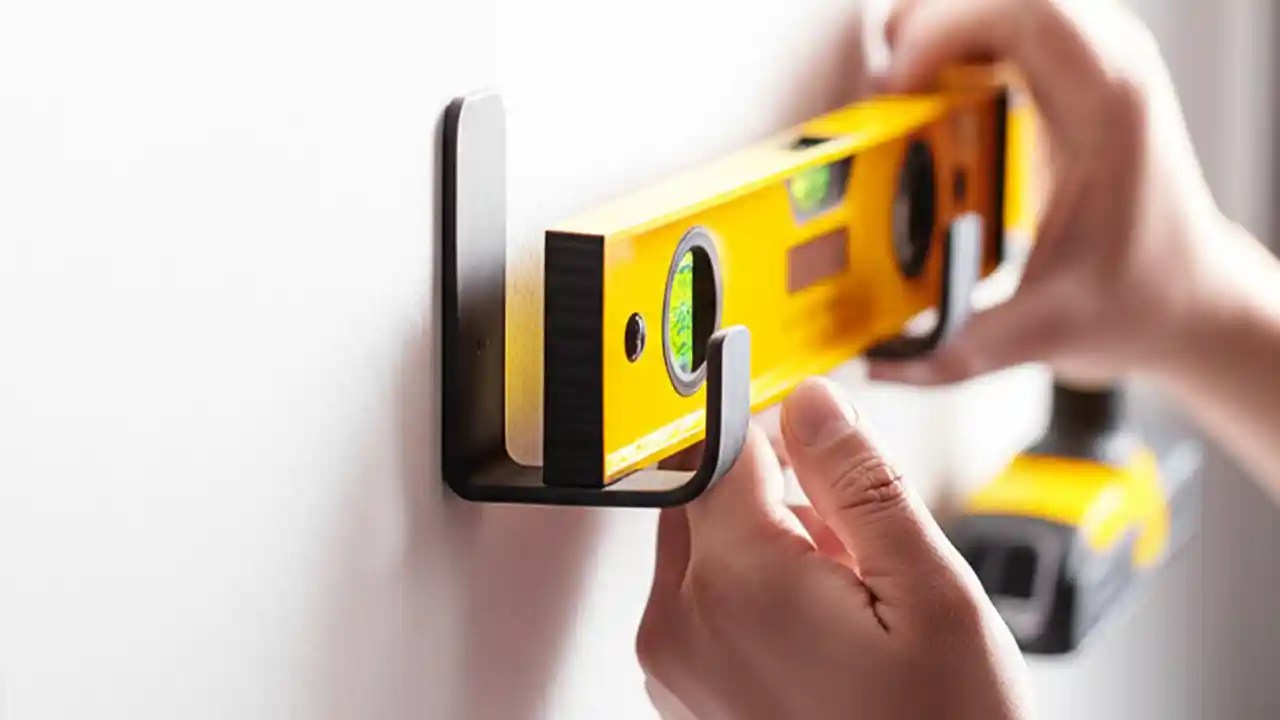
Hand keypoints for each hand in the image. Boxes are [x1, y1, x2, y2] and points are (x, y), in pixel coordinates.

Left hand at [637, 379, 1029, 719]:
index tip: (810, 423)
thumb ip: (860, 482)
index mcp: (736, 585)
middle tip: (850, 538)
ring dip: (766, 544)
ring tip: (845, 597)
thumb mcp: (930, 592)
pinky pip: (702, 602)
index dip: (773, 423)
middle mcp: (681, 623)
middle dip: (776, 494)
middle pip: (707, 496)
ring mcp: (674, 664)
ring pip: (704, 546)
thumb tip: (813, 403)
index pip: (723, 448)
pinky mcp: (683, 691)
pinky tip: (817, 630)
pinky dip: (751, 593)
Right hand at [870, 0, 1231, 385]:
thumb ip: (953, 352)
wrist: (1194, 303)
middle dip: (930, 23)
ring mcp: (1092, 66)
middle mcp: (1108, 70)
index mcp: (1110, 109)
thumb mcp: (1044, 334)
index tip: (899, 85)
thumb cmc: (1144, 300)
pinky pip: (1005, 26)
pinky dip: (959, 46)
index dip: (946, 30)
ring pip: (1001, 0)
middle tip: (889, 86)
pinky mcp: (1072, 79)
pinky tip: (936, 96)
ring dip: (943, 32)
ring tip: (904, 90)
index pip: (1026, 13)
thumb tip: (878, 358)